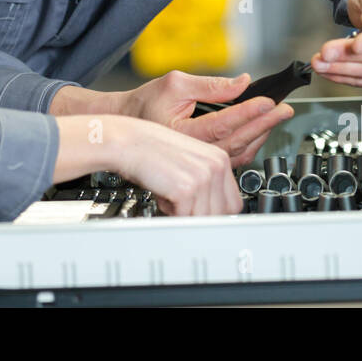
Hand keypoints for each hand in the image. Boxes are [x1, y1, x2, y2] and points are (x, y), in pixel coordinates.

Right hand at [53, 115, 240, 215]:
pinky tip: (162, 194)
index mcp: (219, 158)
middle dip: (200, 216)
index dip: (215, 211)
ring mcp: (203, 176)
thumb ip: (206, 183)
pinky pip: (185, 218)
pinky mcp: (187, 188)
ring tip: (169, 195)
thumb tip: (215, 211)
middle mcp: (216, 165)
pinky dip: (170, 212)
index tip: (201, 213)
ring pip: (204, 218)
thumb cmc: (151, 152)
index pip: (233, 201)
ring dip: (183, 214)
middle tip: (181, 204)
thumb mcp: (188, 162)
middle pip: (222, 213)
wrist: (127, 142)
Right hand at [123, 70, 293, 167]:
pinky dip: (249, 145)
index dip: (249, 112)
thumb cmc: (145, 104)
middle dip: (264, 124)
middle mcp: (192, 152)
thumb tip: (242, 83)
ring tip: (275, 118)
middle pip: (237, 141)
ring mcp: (198, 161)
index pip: (224, 123)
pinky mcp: (202, 164)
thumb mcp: (175, 84)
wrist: (127, 126)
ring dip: (260, 135)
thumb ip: (210, 85)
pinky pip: (233, 158)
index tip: (269, 102)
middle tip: (283, 109)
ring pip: (238, 153)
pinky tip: (259, 132)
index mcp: (182, 133)